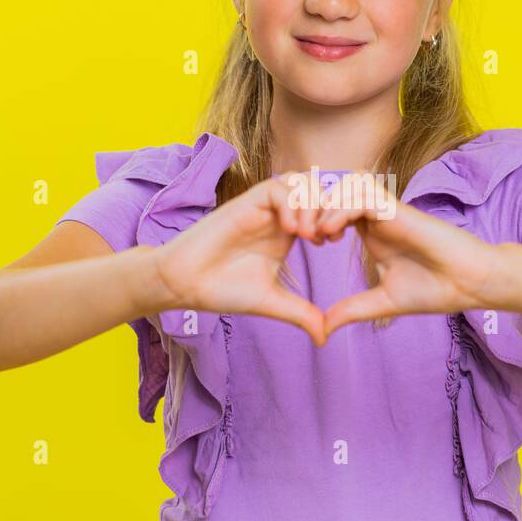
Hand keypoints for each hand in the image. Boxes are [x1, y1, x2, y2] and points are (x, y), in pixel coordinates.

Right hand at [151, 174, 326, 345]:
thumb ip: (300, 314)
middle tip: (327, 238)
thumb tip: (325, 337)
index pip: (322, 209)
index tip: (334, 243)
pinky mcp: (244, 203)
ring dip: (312, 205)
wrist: (186, 284)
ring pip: (300, 183)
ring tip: (309, 237)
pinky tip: (290, 231)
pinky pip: (276, 188)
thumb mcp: (272, 302)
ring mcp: (262, 209)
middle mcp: (277, 217)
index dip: (335, 220)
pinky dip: (290, 204)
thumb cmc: (223, 290)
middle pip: (317, 190)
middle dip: (329, 209)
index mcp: (287, 234)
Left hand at [293, 173, 502, 338]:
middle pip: (333, 193)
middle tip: (297, 234)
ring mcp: (388, 211)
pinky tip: (331, 232)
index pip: (332, 211)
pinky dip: (342, 209)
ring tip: (314, 235)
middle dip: (311, 208)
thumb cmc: (435, 290)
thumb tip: (323, 329)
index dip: (312, 220)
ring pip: (345, 189)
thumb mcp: (382, 302)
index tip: (301, 244)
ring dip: (324, 207)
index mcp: (371, 232)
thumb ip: (352, 309)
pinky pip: (362, 197)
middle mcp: (377, 216)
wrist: (470, 284)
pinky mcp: (399, 210)